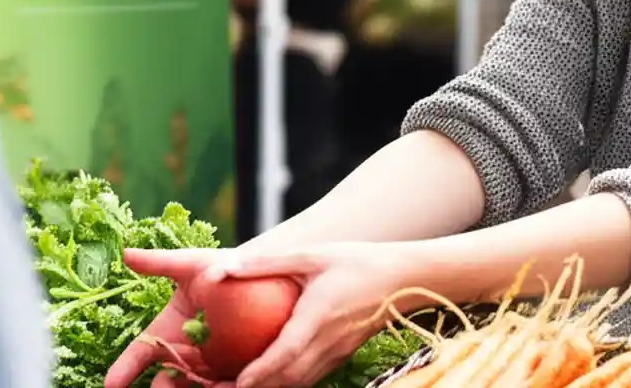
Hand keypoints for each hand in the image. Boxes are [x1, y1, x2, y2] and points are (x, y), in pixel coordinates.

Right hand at [104, 248, 234, 387]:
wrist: (266, 278)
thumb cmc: (224, 268)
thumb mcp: (192, 264)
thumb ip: (159, 262)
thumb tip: (125, 253)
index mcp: (168, 331)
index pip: (143, 352)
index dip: (125, 368)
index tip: (111, 383)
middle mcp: (185, 352)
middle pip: (164, 379)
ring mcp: (208, 365)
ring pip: (191, 387)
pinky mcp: (233, 372)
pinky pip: (222, 386)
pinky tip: (227, 386)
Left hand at [202, 242, 424, 387]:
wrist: (405, 279)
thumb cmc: (358, 261)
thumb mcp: (312, 255)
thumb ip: (269, 262)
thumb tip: (225, 268)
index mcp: (319, 315)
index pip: (288, 351)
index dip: (263, 371)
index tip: (240, 383)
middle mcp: (330, 340)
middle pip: (292, 377)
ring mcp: (339, 351)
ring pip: (302, 381)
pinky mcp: (344, 354)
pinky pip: (313, 375)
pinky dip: (290, 382)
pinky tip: (272, 378)